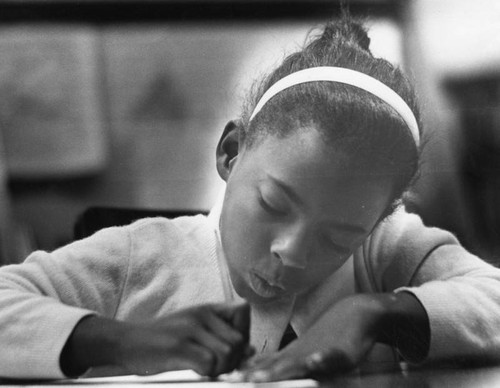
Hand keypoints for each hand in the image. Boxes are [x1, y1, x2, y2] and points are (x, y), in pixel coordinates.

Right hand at [61, 302, 250, 376]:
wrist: (126, 341)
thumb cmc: (164, 339)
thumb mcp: (195, 330)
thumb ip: (221, 337)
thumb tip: (251, 351)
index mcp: (207, 308)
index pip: (244, 310)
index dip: (244, 331)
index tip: (232, 348)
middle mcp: (201, 314)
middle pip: (240, 340)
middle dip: (234, 359)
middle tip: (218, 367)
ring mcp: (190, 329)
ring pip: (228, 353)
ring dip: (221, 369)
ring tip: (206, 370)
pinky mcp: (178, 346)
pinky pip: (209, 363)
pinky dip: (207, 373)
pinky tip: (195, 371)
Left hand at [241, 294, 391, 381]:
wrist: (354, 314)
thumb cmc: (327, 335)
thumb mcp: (300, 351)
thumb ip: (279, 361)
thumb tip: (253, 368)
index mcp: (290, 357)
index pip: (263, 367)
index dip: (246, 374)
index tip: (225, 378)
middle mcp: (300, 355)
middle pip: (273, 367)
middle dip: (253, 376)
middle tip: (232, 381)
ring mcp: (318, 352)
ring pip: (296, 363)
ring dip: (277, 371)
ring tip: (259, 378)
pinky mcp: (340, 352)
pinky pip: (330, 356)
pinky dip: (322, 360)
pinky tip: (315, 362)